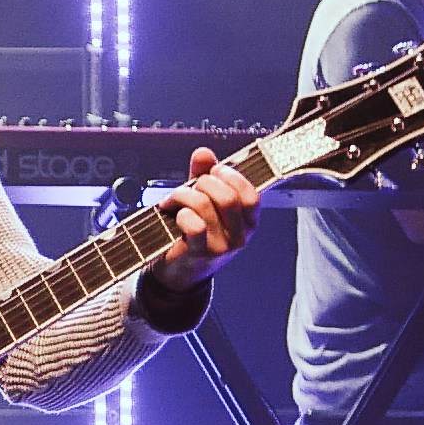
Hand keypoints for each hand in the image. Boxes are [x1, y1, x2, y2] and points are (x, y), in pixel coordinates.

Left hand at [140, 152, 259, 286]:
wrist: (179, 272)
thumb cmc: (193, 234)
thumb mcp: (203, 202)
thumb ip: (204, 176)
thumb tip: (203, 153)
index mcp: (249, 221)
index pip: (251, 194)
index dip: (230, 176)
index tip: (213, 172)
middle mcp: (241, 235)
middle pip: (227, 197)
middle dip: (203, 183)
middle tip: (189, 187)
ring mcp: (224, 246)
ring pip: (204, 205)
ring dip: (183, 195)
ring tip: (172, 199)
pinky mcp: (202, 253)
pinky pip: (193, 224)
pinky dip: (180, 213)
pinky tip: (173, 215)